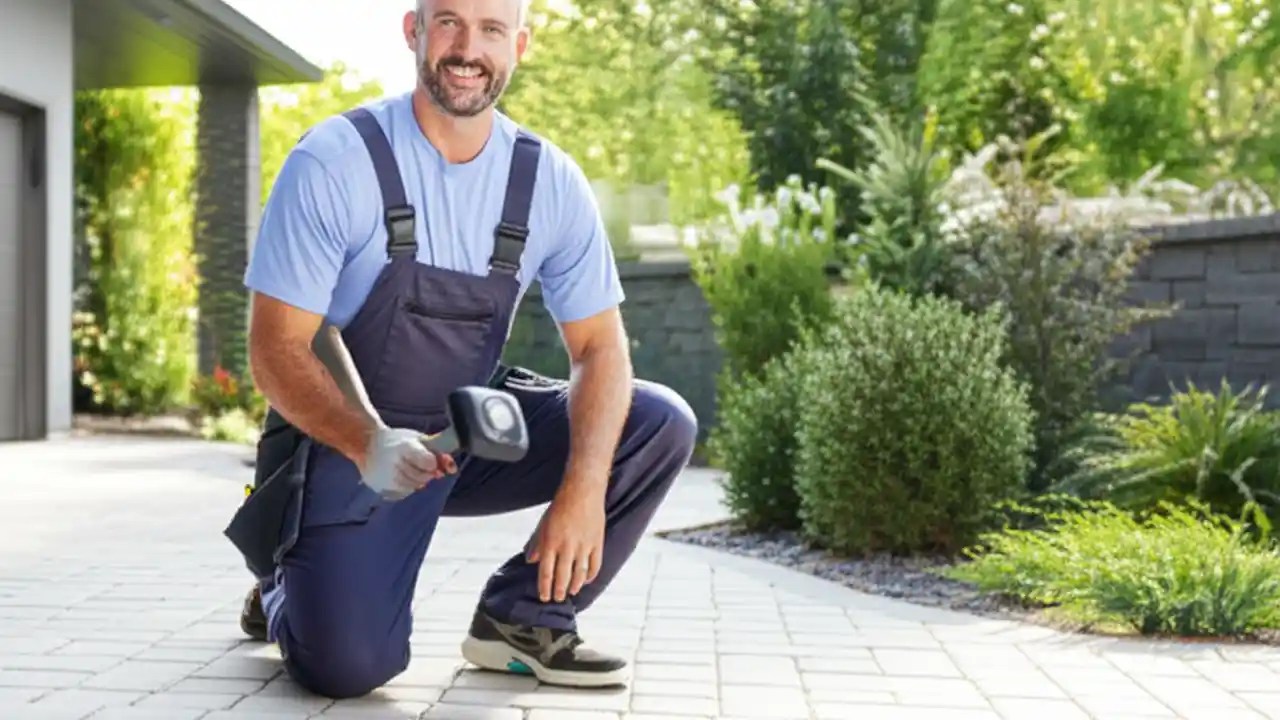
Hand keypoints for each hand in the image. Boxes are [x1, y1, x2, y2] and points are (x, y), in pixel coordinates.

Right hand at [356, 426, 456, 500]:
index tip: (431, 462)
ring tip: (408, 469)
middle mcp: (393, 463)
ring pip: (413, 487)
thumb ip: (437, 451)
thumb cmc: (396, 441)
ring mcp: (384, 477)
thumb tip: (451, 468)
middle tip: (420, 466)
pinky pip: (401, 493)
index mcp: (404, 447)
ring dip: (416, 481)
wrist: (366, 443)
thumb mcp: (417, 439)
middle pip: (422, 477)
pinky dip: (405, 487)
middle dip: (426, 473)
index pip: (428, 462)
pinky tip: (399, 476)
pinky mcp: (378, 487)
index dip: (433, 464)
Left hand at [527, 486, 605, 602]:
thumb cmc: (561, 506)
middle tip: (557, 598)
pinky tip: (586, 580)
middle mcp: (566, 547)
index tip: (544, 597)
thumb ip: (537, 543)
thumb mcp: (544, 524)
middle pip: (562, 576)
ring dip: (574, 586)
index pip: (546, 572)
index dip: (544, 588)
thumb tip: (531, 561)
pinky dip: (590, 576)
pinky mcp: (597, 543)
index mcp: (550, 542)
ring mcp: (583, 546)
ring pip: (579, 574)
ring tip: (571, 592)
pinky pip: (595, 565)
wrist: (582, 491)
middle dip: (559, 591)